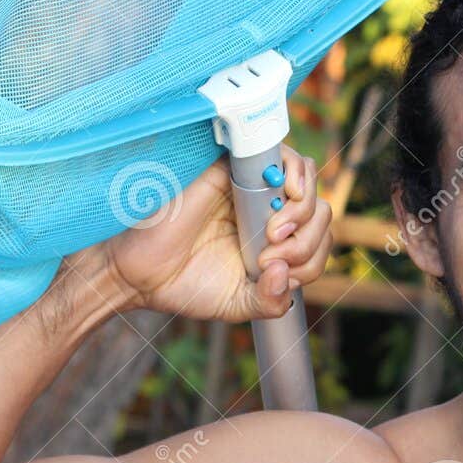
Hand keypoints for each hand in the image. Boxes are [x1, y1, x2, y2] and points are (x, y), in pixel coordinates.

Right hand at [93, 147, 333, 321]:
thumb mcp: (240, 305)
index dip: (311, 258)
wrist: (141, 273)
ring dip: (303, 209)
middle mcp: (269, 215)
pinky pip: (279, 157)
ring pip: (307, 181)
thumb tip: (286, 273)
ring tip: (273, 232)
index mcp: (276, 245)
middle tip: (269, 255)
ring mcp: (253, 191)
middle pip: (320, 212)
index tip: (272, 270)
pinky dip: (295, 174)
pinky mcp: (232, 171)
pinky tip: (284, 196)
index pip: (319, 242)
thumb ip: (271, 301)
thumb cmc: (187, 287)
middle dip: (306, 239)